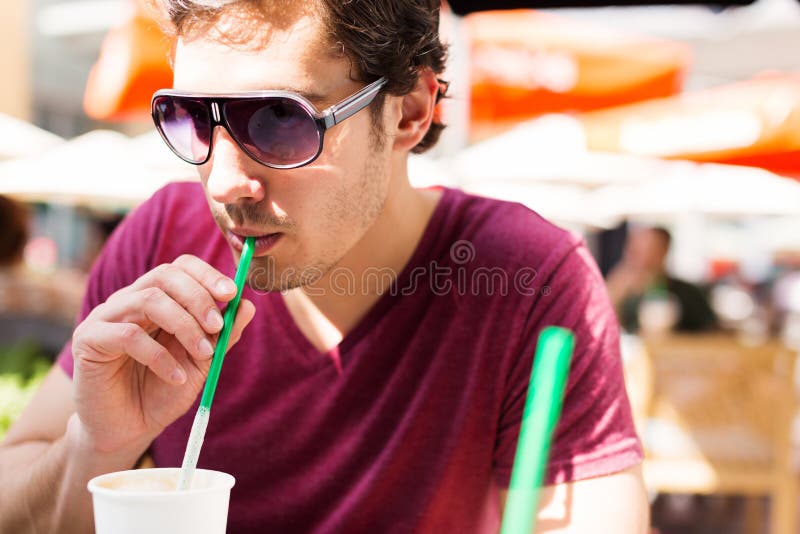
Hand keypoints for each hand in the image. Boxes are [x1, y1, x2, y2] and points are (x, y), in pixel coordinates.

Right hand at [71, 254, 255, 454]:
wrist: (129, 429)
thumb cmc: (164, 391)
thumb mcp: (201, 363)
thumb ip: (222, 335)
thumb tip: (248, 305)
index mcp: (157, 299)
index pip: (180, 267)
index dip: (206, 275)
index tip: (232, 293)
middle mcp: (129, 301)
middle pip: (164, 275)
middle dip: (197, 297)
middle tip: (217, 325)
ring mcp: (106, 317)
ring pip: (148, 300)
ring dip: (184, 325)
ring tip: (203, 354)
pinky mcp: (88, 340)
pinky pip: (128, 336)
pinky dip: (160, 356)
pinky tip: (176, 377)